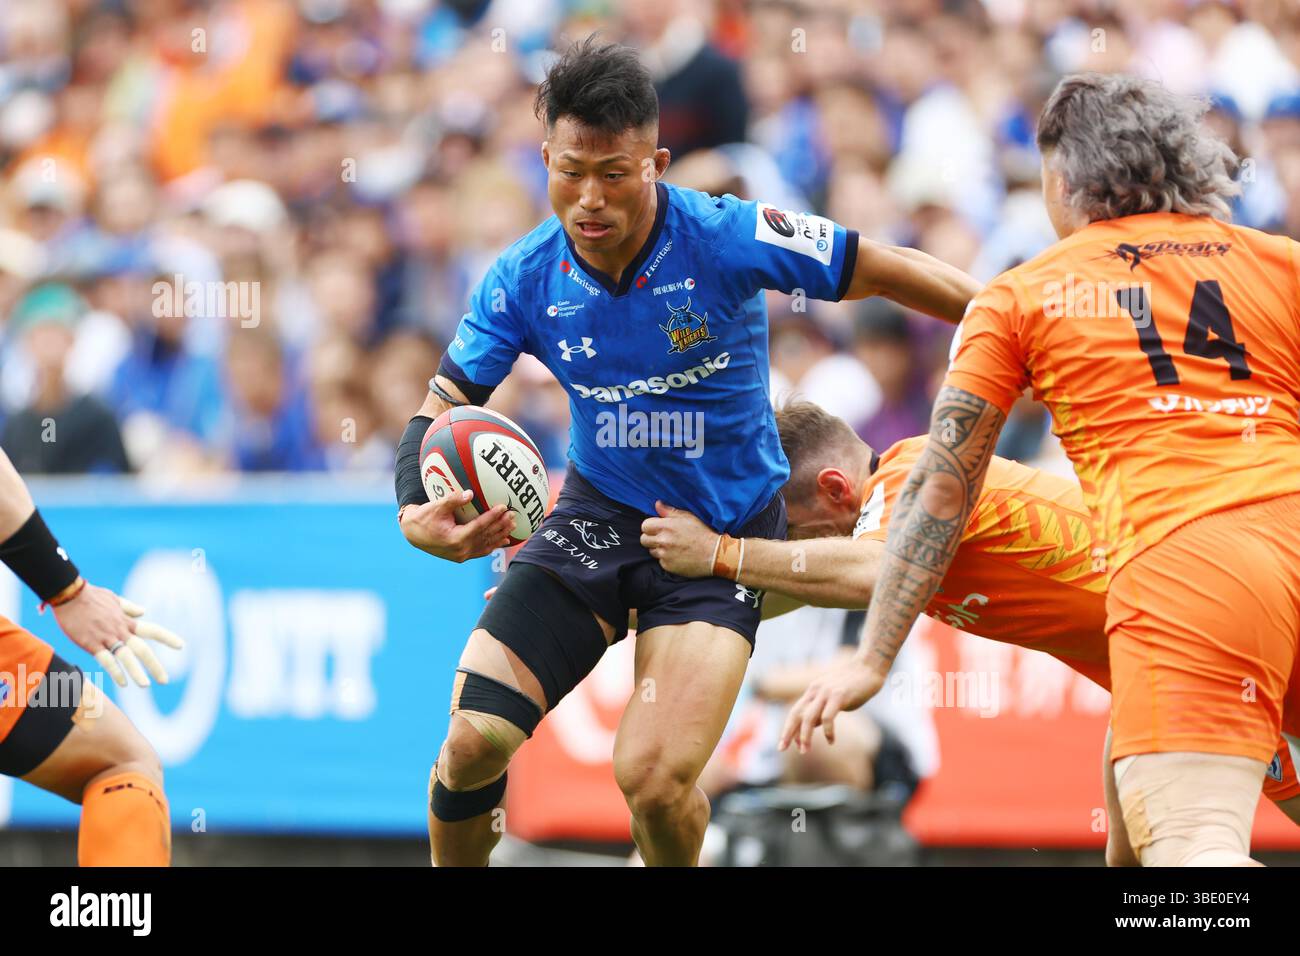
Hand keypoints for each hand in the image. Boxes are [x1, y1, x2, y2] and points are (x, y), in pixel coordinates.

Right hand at [52, 584, 184, 686]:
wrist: (70, 594)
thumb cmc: (91, 596)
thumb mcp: (114, 599)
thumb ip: (129, 607)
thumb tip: (143, 611)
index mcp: (127, 621)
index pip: (152, 630)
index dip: (167, 638)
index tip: (181, 646)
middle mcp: (120, 630)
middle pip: (143, 650)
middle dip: (155, 665)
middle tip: (165, 680)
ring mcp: (106, 638)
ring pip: (126, 657)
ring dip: (136, 672)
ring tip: (146, 685)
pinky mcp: (91, 644)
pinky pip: (105, 660)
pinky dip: (115, 671)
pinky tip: (123, 683)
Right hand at [400, 490, 515, 561]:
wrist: (413, 534)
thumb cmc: (423, 518)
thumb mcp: (436, 506)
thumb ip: (453, 500)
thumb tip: (470, 493)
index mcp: (455, 539)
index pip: (479, 527)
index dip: (492, 517)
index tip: (503, 507)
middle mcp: (460, 551)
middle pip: (486, 537)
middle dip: (501, 526)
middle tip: (513, 515)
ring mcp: (461, 556)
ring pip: (486, 545)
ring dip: (500, 535)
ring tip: (513, 525)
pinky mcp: (461, 557)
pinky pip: (481, 551)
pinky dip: (492, 545)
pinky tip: (503, 541)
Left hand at [640, 501, 718, 577]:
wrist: (714, 554)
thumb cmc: (701, 533)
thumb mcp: (687, 517)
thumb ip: (669, 511)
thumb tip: (657, 504)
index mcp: (666, 527)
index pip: (645, 525)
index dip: (650, 526)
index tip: (657, 528)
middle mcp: (663, 541)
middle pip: (644, 539)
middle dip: (651, 538)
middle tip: (663, 538)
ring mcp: (664, 555)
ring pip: (651, 551)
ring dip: (658, 549)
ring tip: (673, 547)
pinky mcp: (667, 566)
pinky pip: (660, 561)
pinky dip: (666, 559)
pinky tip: (677, 555)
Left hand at [778, 659, 886, 754]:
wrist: (869, 667)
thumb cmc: (854, 684)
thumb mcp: (833, 697)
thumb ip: (822, 708)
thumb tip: (813, 725)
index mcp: (813, 691)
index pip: (795, 711)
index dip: (789, 728)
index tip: (787, 743)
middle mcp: (816, 690)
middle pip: (796, 714)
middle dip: (788, 732)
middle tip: (782, 749)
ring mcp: (826, 692)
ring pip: (808, 718)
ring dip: (804, 736)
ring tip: (805, 750)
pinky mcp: (839, 696)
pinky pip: (828, 717)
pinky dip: (828, 732)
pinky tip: (831, 741)